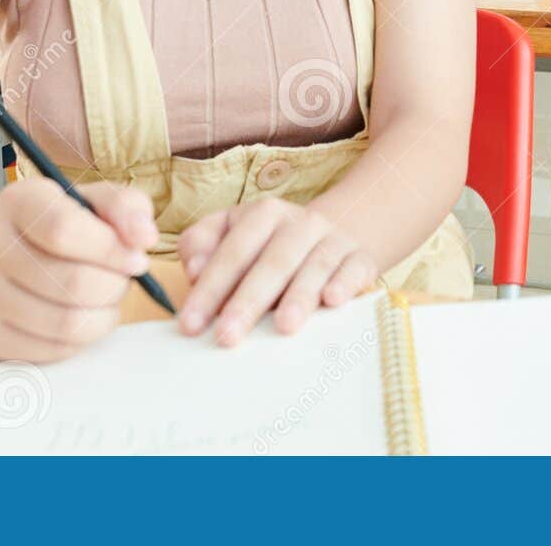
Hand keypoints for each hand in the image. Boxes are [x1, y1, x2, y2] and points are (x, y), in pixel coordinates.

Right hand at [0, 180, 157, 362]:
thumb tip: (144, 238)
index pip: (65, 231)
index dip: (112, 251)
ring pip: (65, 323)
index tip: (136, 259)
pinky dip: (81, 339)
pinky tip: (82, 316)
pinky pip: (52, 351)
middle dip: (115, 287)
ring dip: (104, 316)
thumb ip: (127, 209)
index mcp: (17, 201)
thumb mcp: (97, 200)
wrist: (6, 247)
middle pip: (72, 283)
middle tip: (122, 281)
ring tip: (106, 299)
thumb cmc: (63, 221)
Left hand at [177, 199, 376, 346]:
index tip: (190, 326)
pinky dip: (345, 283)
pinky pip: (355, 268)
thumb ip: (202, 246)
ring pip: (316, 265)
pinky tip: (334, 300)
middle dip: (248, 301)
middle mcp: (300, 223)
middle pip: (272, 262)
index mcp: (263, 214)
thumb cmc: (269, 248)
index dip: (209, 289)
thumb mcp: (232, 235)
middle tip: (228, 336)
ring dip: (300, 296)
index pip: (232, 252)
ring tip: (284, 326)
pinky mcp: (361, 258)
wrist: (333, 238)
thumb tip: (193, 268)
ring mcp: (334, 239)